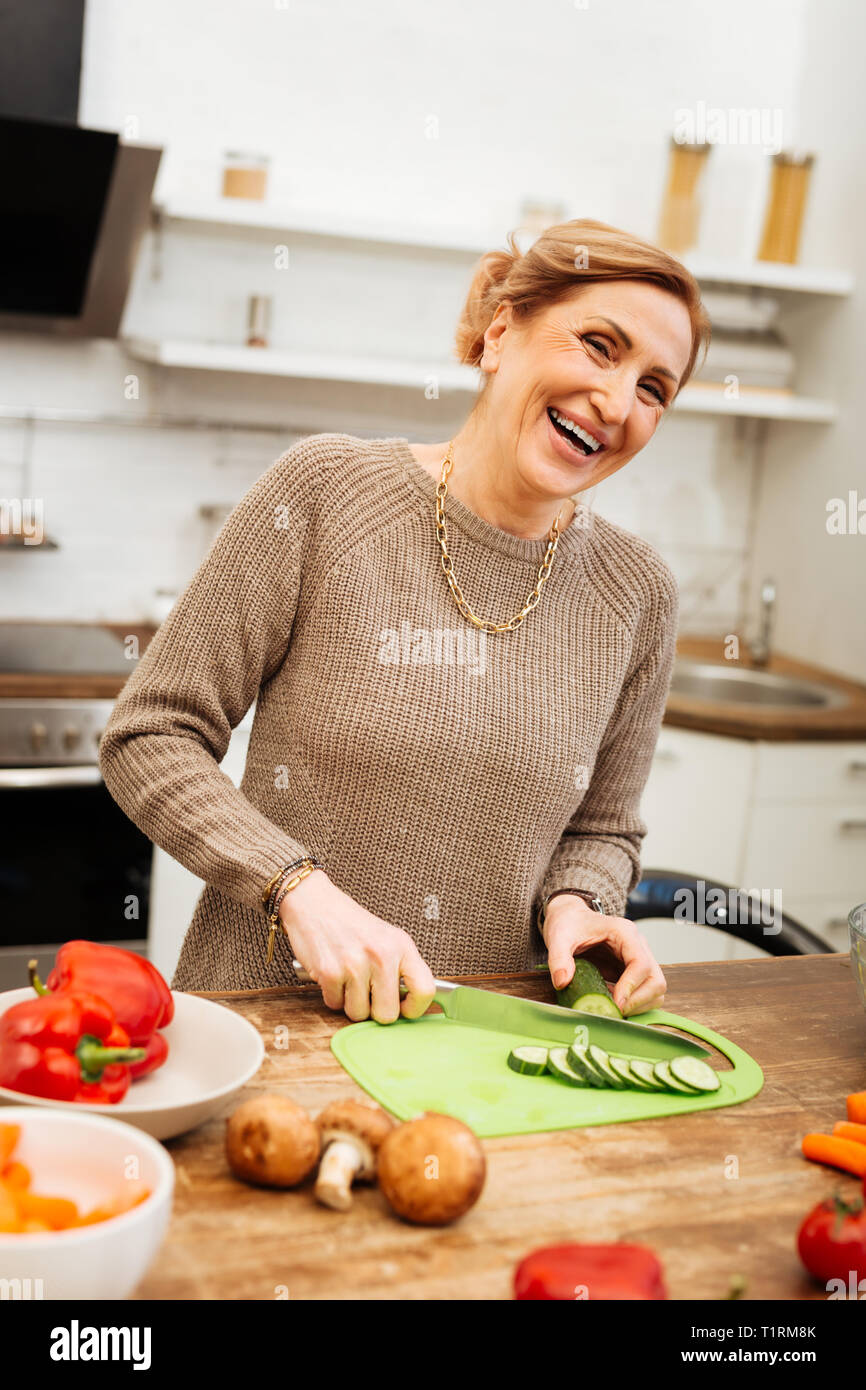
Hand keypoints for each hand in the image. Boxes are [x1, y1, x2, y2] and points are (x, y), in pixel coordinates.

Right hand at [278, 870, 435, 1022]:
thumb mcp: (386, 938)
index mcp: (401, 945)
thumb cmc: (349, 923)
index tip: (404, 1008)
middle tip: (367, 993)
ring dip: (350, 1002)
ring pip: (358, 1014)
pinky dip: (332, 995)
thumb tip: (408, 1006)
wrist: (313, 903)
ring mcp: (355, 964)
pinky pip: (334, 1005)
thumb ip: (400, 968)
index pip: (425, 989)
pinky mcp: (330, 972)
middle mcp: (382, 955)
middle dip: (375, 1010)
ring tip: (348, 978)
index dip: (415, 1008)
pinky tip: (333, 974)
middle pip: (388, 1014)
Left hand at [543, 894, 665, 1015]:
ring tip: (612, 1007)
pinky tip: (613, 1003)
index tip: (615, 1003)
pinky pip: (646, 993)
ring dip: (639, 1005)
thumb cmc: (569, 923)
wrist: (571, 917)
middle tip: (614, 1011)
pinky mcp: (635, 972)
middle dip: (639, 1001)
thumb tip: (562, 982)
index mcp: (624, 933)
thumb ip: (559, 958)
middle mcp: (638, 945)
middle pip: (656, 980)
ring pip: (656, 989)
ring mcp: (640, 959)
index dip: (631, 987)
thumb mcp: (558, 937)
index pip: (641, 963)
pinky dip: (635, 1004)